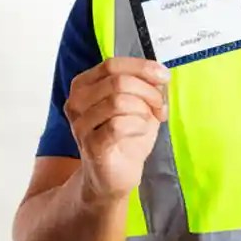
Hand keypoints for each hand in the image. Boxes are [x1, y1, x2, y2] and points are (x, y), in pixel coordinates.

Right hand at [65, 57, 170, 204]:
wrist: (114, 175)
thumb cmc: (124, 136)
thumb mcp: (137, 103)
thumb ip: (144, 85)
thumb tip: (159, 73)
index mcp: (84, 85)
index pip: (112, 64)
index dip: (141, 67)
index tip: (163, 76)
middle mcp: (77, 101)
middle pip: (117, 81)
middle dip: (148, 91)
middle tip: (160, 106)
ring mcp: (81, 124)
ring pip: (118, 101)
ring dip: (144, 109)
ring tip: (152, 119)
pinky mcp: (91, 145)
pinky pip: (118, 125)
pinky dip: (138, 125)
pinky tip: (141, 132)